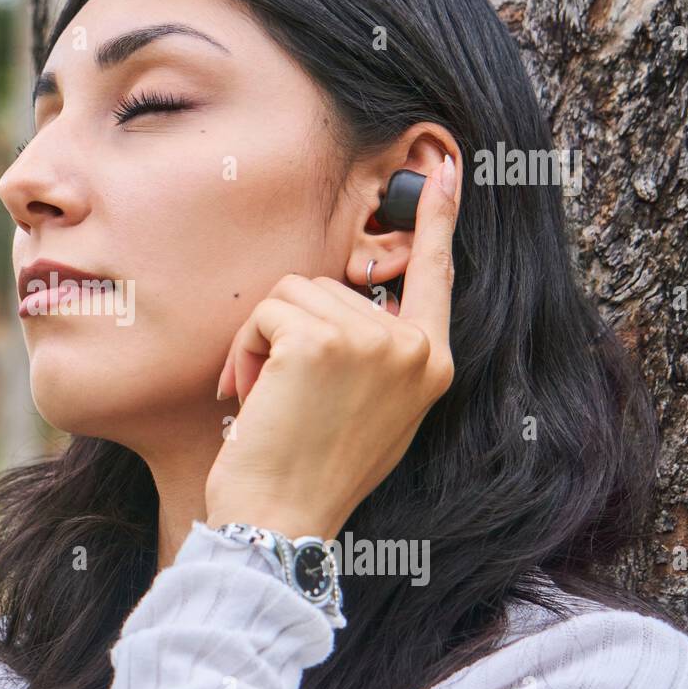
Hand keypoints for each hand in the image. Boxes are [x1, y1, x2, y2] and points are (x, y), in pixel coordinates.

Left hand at [204, 156, 460, 541]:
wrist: (280, 521)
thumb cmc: (311, 472)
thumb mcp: (369, 410)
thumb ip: (374, 353)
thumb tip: (343, 300)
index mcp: (431, 364)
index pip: (436, 274)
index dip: (436, 218)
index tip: (440, 166)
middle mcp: (411, 347)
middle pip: (330, 285)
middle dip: (292, 332)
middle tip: (283, 397)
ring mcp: (371, 341)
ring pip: (293, 294)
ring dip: (264, 343)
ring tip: (270, 400)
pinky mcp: (321, 340)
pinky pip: (266, 311)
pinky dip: (246, 349)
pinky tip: (254, 396)